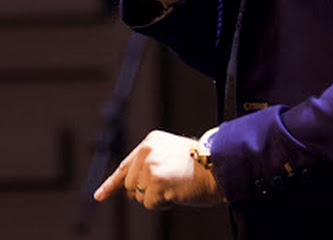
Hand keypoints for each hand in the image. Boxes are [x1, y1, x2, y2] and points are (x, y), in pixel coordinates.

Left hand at [93, 130, 224, 208]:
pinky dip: (162, 204)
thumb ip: (147, 165)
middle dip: (145, 190)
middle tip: (169, 183)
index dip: (111, 183)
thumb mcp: (169, 155)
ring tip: (175, 184)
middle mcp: (148, 151)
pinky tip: (176, 191)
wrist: (218, 165)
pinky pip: (149, 204)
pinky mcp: (155, 182)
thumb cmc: (199, 163)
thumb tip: (122, 188)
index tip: (100, 195)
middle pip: (130, 185)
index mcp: (151, 141)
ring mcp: (151, 166)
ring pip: (138, 196)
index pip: (125, 166)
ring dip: (155, 196)